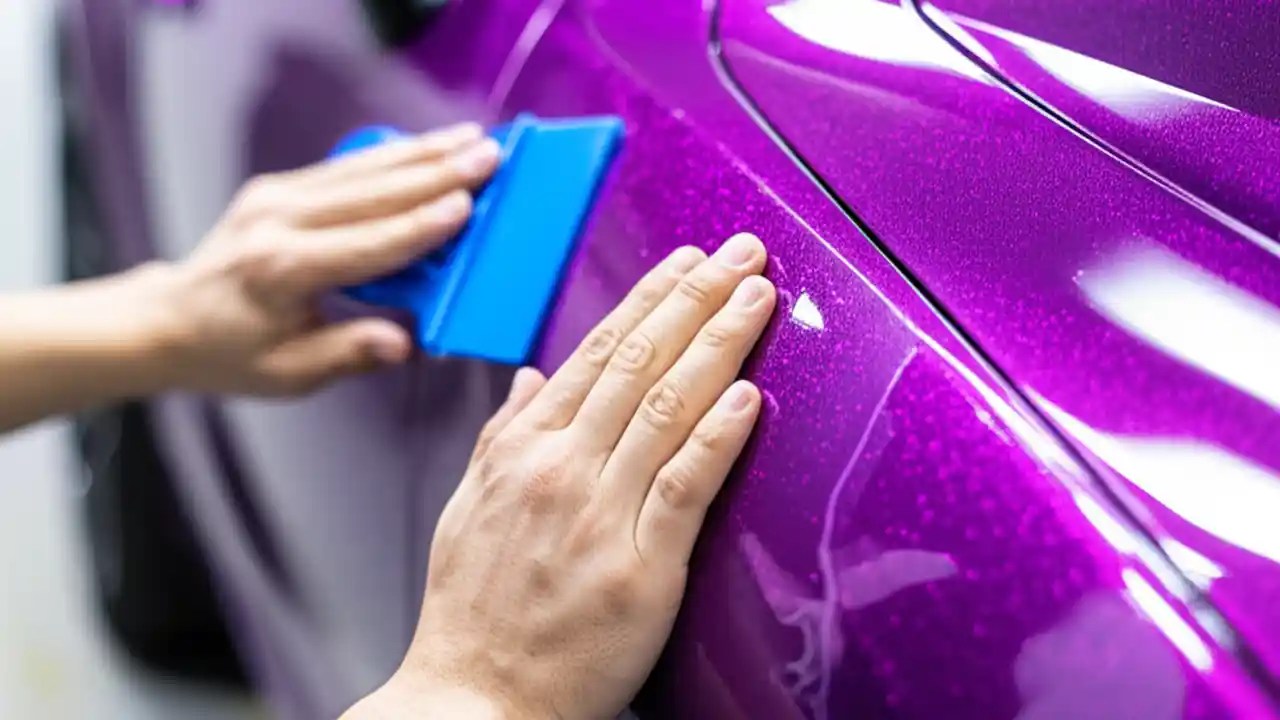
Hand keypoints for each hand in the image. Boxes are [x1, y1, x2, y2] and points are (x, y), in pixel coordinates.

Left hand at [154, 122, 499, 394]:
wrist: (170, 320)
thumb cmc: (231, 355)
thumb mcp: (289, 375)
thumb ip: (348, 354)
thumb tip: (405, 342)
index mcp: (283, 271)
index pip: (366, 245)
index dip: (421, 227)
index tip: (467, 207)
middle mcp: (280, 222)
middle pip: (373, 193)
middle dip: (438, 173)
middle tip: (490, 157)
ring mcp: (277, 197)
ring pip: (364, 170)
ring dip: (424, 153)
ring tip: (473, 139)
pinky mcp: (280, 188)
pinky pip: (347, 168)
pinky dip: (394, 156)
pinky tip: (429, 145)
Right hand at [350, 233, 775, 718]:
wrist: (473, 701)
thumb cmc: (474, 612)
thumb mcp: (471, 507)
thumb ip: (504, 434)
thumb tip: (532, 378)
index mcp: (522, 450)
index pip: (597, 352)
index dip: (650, 299)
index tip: (687, 261)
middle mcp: (560, 469)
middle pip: (641, 363)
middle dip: (696, 297)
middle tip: (740, 251)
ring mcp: (599, 515)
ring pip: (667, 406)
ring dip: (718, 341)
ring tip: (755, 295)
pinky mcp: (638, 569)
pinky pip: (684, 486)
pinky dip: (717, 435)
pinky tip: (747, 393)